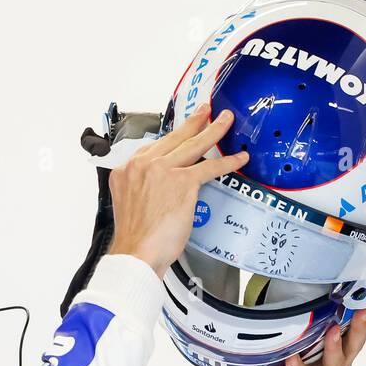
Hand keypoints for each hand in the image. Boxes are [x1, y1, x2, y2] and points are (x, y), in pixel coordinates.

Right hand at [109, 108, 247, 278]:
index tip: (179, 131)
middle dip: (193, 123)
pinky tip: (238, 158)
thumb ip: (143, 189)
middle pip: (174, 138)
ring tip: (225, 121)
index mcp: (127, 170)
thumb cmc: (135, 238)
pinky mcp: (183, 182)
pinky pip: (210, 167)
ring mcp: (163, 171)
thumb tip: (160, 190)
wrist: (135, 253)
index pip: (153, 148)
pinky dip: (227, 162)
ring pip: (194, 144)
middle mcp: (143, 165)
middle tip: (205, 112)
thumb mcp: (129, 204)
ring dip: (213, 130)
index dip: (171, 138)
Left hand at [239, 313, 365, 365]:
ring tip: (332, 332)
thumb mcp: (279, 360)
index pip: (346, 339)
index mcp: (327, 363)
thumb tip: (276, 314)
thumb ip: (286, 343)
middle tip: (360, 310)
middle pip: (352, 350)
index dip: (354, 321)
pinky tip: (292, 360)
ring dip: (335, 349)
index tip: (358, 300)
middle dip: (358, 329)